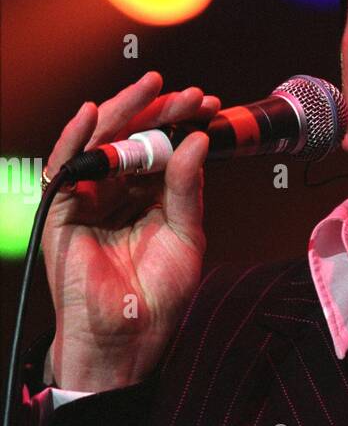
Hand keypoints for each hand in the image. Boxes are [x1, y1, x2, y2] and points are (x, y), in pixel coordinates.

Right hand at [41, 72, 220, 391]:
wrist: (128, 336)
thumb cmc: (156, 297)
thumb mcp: (186, 235)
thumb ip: (187, 188)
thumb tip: (196, 142)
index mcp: (148, 201)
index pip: (162, 151)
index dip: (181, 126)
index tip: (207, 106)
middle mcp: (118, 195)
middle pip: (133, 141)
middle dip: (158, 112)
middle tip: (187, 94)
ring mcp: (89, 200)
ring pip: (102, 145)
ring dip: (124, 113)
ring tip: (150, 89)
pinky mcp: (62, 211)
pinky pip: (64, 166)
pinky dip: (76, 137)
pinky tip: (93, 113)